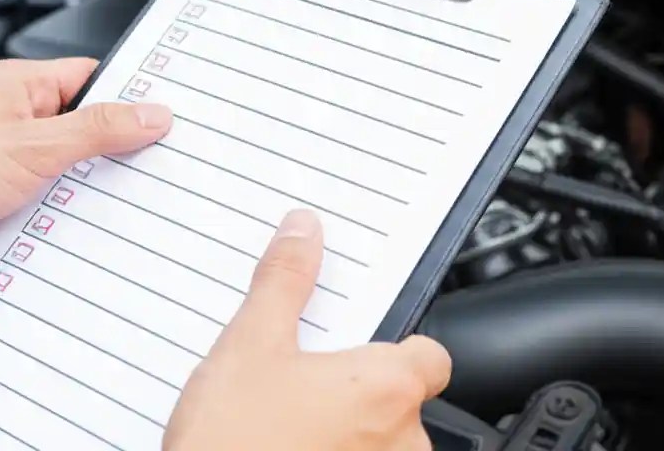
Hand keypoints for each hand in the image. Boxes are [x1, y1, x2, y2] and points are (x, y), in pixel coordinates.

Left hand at [0, 58, 171, 288]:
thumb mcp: (33, 146)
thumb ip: (97, 130)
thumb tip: (150, 113)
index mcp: (20, 88)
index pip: (94, 81)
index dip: (132, 97)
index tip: (168, 117)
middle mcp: (14, 123)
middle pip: (87, 132)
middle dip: (115, 153)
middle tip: (154, 166)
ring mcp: (8, 165)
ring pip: (71, 176)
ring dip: (87, 193)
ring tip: (117, 204)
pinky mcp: (1, 207)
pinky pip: (50, 210)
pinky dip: (65, 222)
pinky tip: (81, 233)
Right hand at [164, 209, 451, 450]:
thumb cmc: (233, 447)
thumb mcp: (250, 348)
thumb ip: (284, 284)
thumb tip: (303, 234)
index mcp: (388, 389)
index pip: (430, 356)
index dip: (399, 344)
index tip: (361, 343)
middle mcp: (403, 442)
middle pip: (400, 402)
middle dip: (359, 393)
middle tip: (304, 385)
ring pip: (380, 444)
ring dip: (348, 434)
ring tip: (288, 425)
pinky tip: (288, 449)